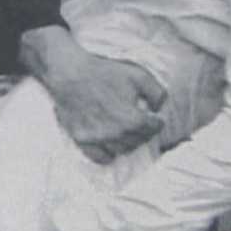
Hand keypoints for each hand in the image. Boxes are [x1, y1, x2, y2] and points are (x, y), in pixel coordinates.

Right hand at [22, 27, 166, 163]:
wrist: (70, 73)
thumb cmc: (105, 73)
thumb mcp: (138, 75)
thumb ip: (157, 93)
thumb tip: (160, 108)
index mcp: (132, 119)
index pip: (154, 129)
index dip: (157, 122)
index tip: (156, 118)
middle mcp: (115, 134)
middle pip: (139, 141)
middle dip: (144, 132)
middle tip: (142, 123)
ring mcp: (97, 139)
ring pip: (122, 150)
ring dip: (128, 142)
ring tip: (127, 131)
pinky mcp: (82, 140)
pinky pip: (101, 158)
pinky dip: (109, 153)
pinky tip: (111, 142)